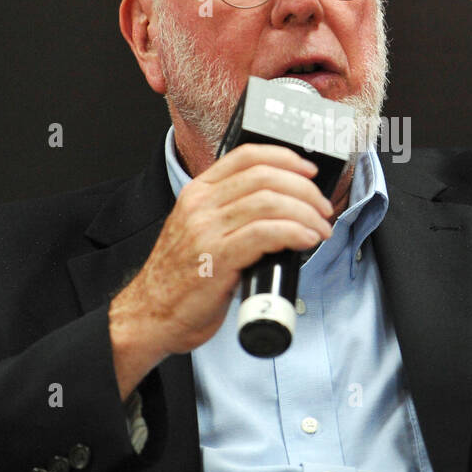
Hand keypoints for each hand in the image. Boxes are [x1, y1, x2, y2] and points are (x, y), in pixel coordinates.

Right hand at [107, 144, 333, 396]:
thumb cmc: (179, 279)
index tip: (308, 171)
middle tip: (322, 208)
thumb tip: (279, 208)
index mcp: (198, 193)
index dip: (285, 158)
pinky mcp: (217, 258)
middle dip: (304, 190)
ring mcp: (206, 230)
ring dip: (305, 213)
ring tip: (320, 228)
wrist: (149, 315)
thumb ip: (229, 214)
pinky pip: (265, 233)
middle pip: (265, 177)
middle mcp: (200, 205)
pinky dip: (293, 232)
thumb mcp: (199, 231)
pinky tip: (306, 240)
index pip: (247, 156)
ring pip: (269, 202)